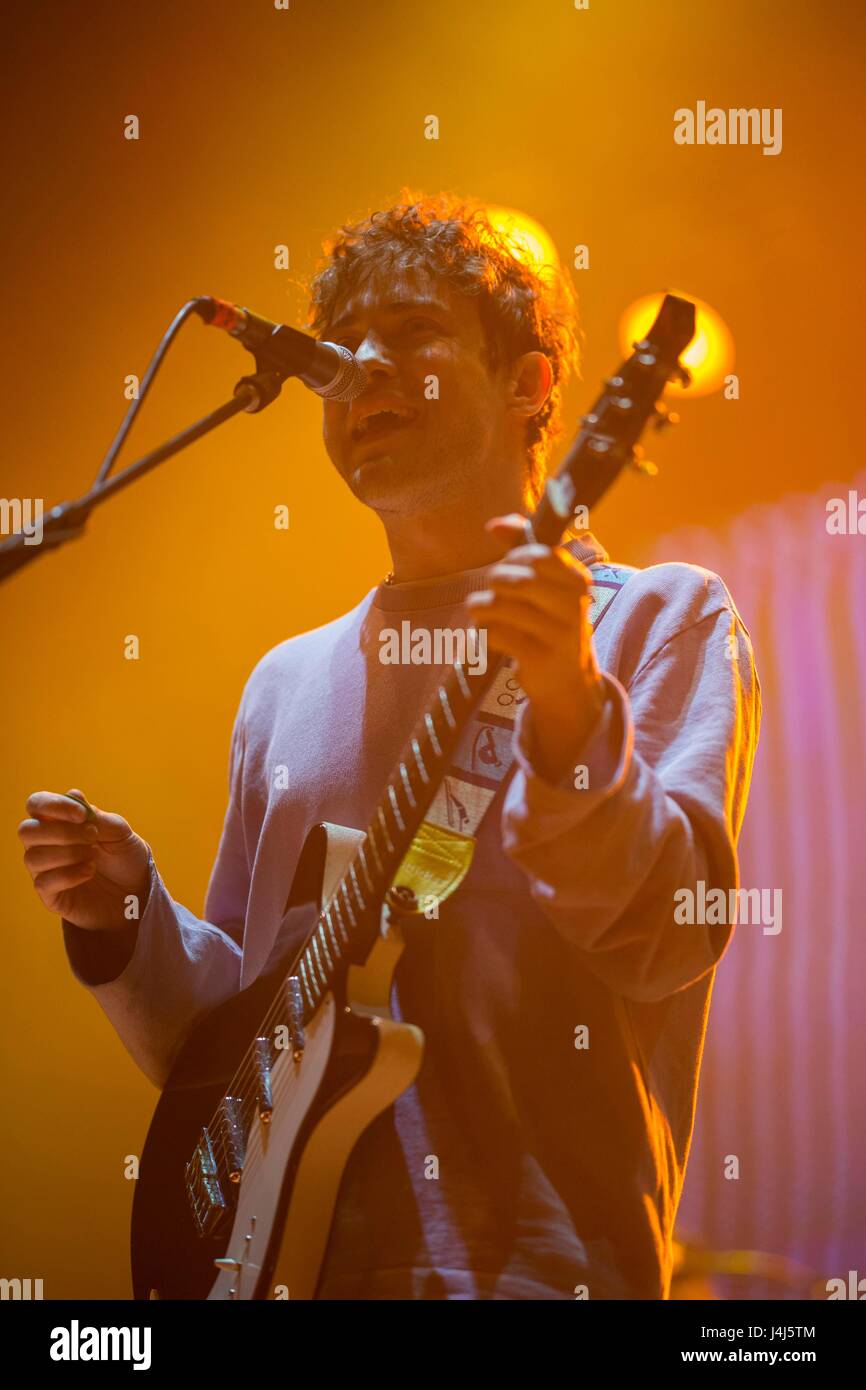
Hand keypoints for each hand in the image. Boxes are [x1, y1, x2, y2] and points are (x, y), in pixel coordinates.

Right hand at [18, 787, 150, 930]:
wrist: (137, 894)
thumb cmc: (125, 859)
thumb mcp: (120, 833)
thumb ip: (98, 816)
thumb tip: (73, 794)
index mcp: (59, 822)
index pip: (36, 804)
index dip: (53, 805)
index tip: (82, 815)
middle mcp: (46, 844)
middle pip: (27, 831)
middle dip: (62, 832)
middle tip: (92, 837)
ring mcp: (45, 871)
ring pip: (33, 857)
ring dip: (67, 853)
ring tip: (93, 856)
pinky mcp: (50, 896)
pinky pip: (43, 883)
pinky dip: (69, 875)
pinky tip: (89, 871)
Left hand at [465, 514, 605, 781]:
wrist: (569, 682)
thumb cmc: (550, 623)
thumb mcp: (547, 586)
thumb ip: (523, 549)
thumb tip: (494, 524)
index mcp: (578, 581)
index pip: (539, 555)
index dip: (514, 557)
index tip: (506, 567)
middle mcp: (574, 606)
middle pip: (517, 580)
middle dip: (494, 581)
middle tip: (491, 591)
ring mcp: (558, 634)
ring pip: (501, 606)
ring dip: (481, 607)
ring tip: (480, 611)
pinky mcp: (539, 658)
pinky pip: (495, 634)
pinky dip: (483, 633)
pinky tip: (487, 636)